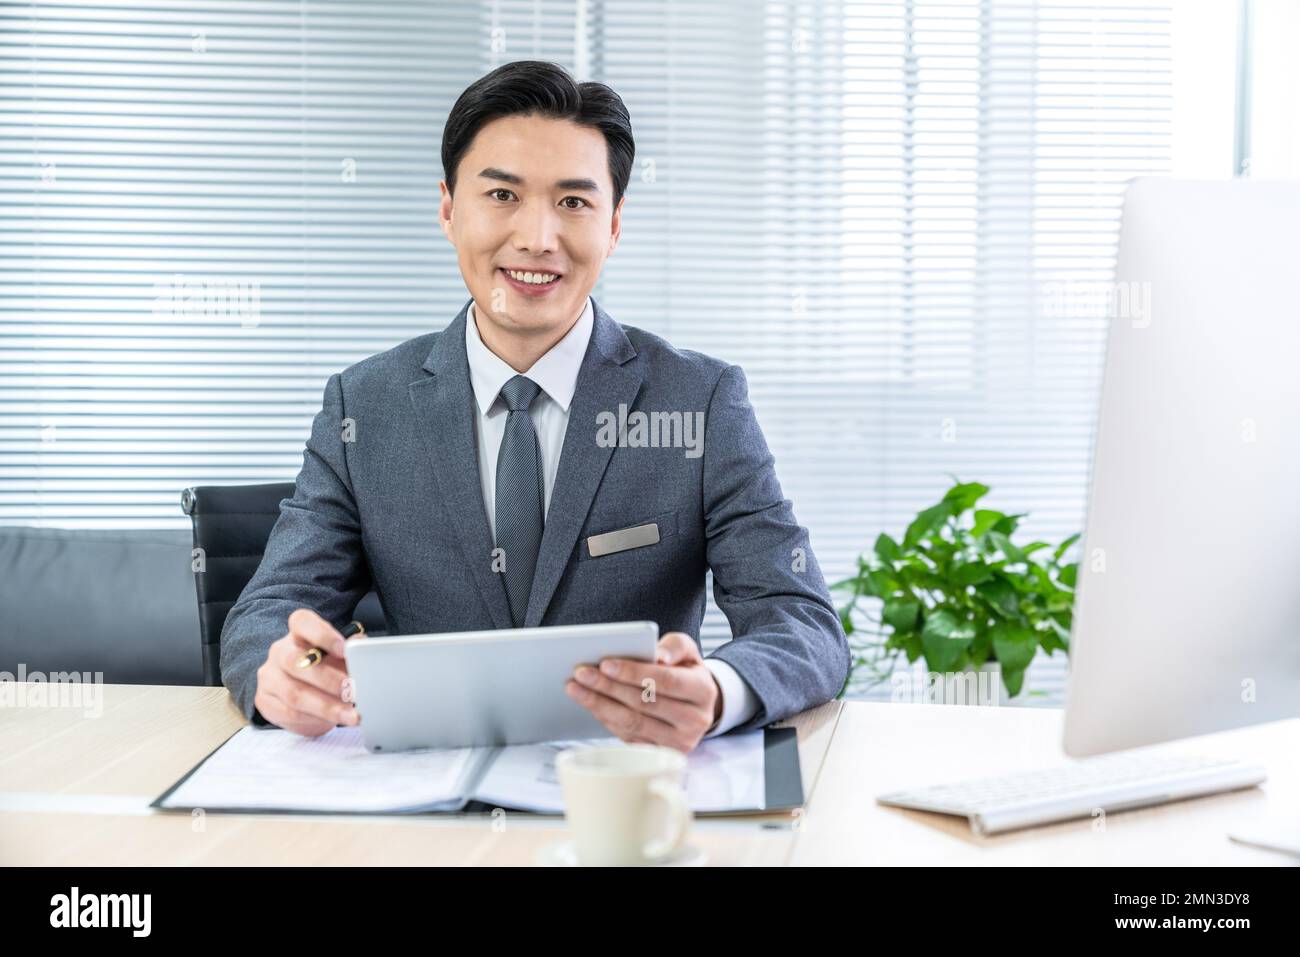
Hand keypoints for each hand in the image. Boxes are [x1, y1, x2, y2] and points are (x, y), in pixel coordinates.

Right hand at [253, 608, 362, 735]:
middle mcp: (280, 651)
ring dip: (327, 707)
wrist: (302, 690)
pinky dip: (314, 719)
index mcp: (298, 632)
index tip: (344, 649)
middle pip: (296, 661)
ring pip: (294, 693)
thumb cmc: (326, 666)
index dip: (322, 634)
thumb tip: (364, 650)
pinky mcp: (265, 700)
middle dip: (329, 680)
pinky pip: (289, 713)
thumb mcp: (340, 654)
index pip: (302, 622)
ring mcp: (269, 676)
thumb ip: (352, 648)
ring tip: (352, 715)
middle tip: (354, 691)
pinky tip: (333, 722)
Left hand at [565, 632, 721, 752]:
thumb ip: (675, 646)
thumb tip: (658, 656)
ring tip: (576, 688)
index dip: (634, 672)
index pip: (665, 681)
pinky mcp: (660, 753)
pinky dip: (605, 718)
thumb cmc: (685, 672)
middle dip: (608, 687)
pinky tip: (590, 704)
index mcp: (703, 691)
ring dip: (599, 705)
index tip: (605, 663)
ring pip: (632, 723)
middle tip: (581, 673)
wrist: (695, 704)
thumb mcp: (687, 652)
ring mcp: (678, 742)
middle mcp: (695, 721)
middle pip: (644, 703)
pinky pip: (627, 736)